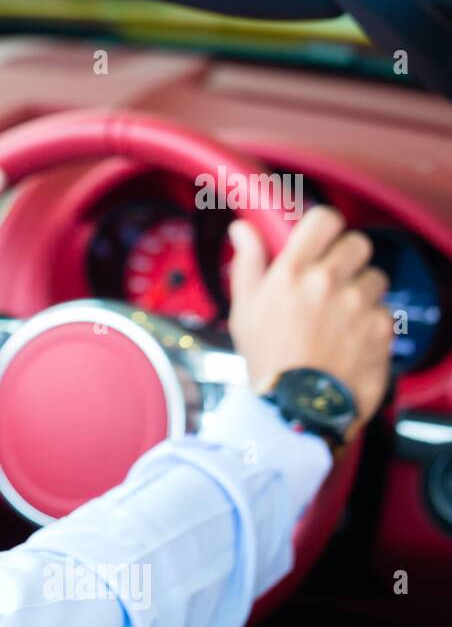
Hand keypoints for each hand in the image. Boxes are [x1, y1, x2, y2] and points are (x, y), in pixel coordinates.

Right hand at [228, 206, 391, 431]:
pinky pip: (384, 311)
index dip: (324, 226)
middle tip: (331, 279)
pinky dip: (370, 322)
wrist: (298, 408)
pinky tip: (349, 339)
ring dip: (361, 290)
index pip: (324, 219)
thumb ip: (247, 262)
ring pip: (374, 277)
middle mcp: (328, 282)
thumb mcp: (244, 309)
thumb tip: (242, 229)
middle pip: (357, 243)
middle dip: (346, 258)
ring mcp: (359, 304)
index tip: (319, 238)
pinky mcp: (382, 327)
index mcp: (292, 272)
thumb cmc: (268, 359)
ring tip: (339, 316)